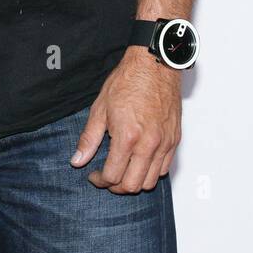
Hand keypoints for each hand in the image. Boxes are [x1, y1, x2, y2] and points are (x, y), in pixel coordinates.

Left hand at [69, 50, 181, 193]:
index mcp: (127, 137)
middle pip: (132, 186)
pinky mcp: (174, 140)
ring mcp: (164, 144)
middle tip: (106, 177)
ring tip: (123, 170)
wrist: (154, 66)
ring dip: (134, 182)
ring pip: (150, 181)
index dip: (99, 180)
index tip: (93, 175)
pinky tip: (139, 161)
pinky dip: (151, 172)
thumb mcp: (100, 108)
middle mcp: (148, 144)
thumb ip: (89, 138)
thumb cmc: (127, 82)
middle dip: (115, 186)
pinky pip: (164, 168)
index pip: (113, 176)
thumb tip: (77, 160)